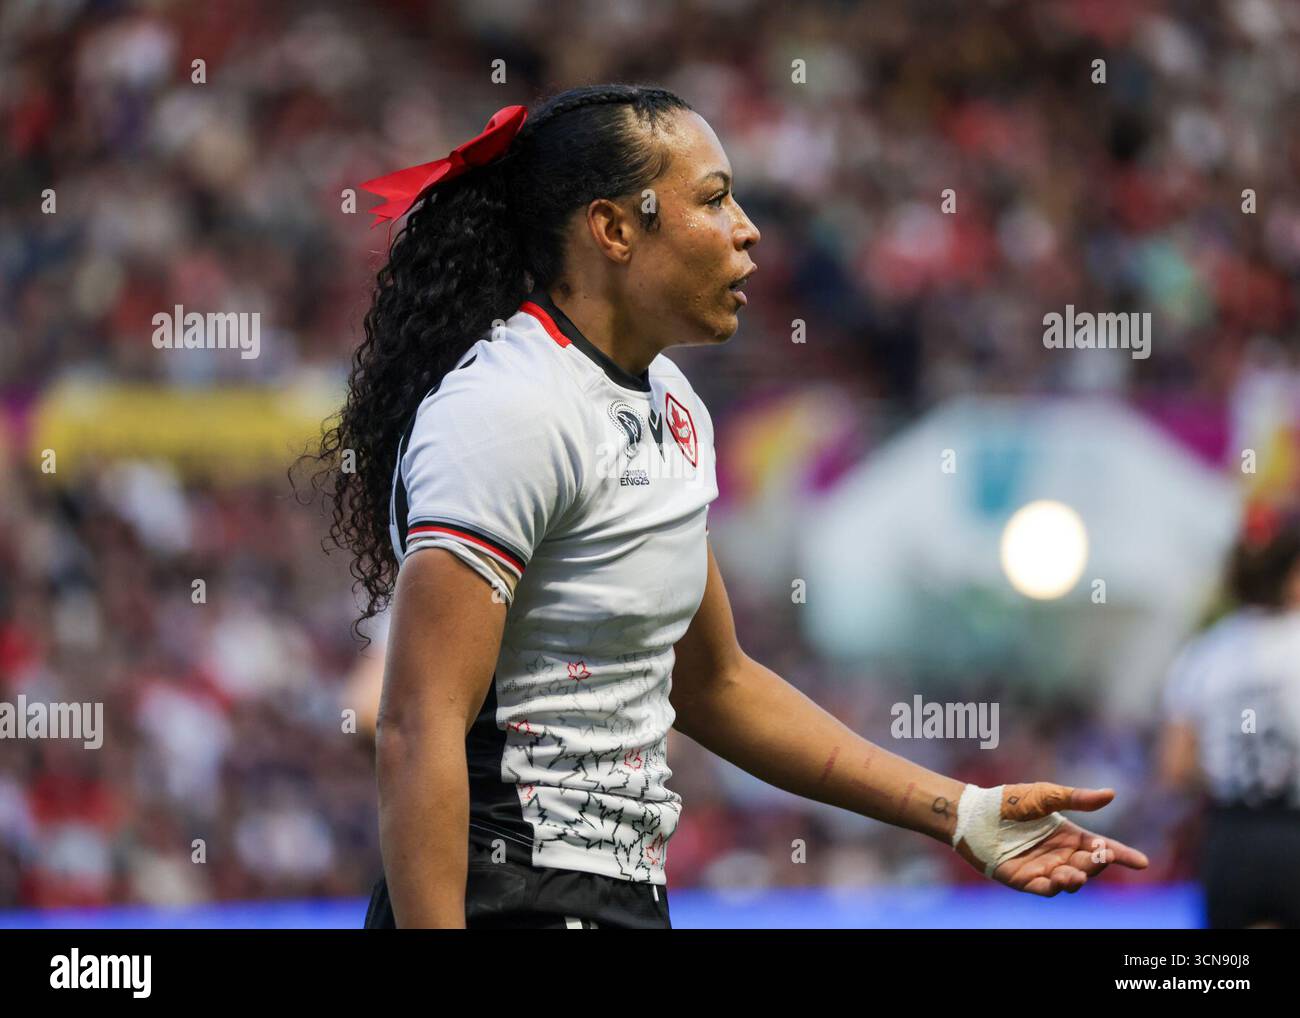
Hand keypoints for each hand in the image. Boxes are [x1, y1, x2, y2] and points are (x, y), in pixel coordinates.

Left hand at [955, 783, 1149, 895]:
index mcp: (1069, 835)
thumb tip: (1111, 794)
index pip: (1101, 847)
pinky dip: (1052, 887)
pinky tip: (1056, 880)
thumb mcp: (1045, 796)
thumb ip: (1076, 798)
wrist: (975, 813)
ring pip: (1069, 882)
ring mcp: (1043, 869)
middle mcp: (1060, 855)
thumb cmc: (1010, 801)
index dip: (1122, 855)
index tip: (1141, 862)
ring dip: (1076, 879)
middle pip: (1088, 866)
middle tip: (1100, 856)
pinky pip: (1043, 889)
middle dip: (1097, 864)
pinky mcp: (1023, 880)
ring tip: (1074, 873)